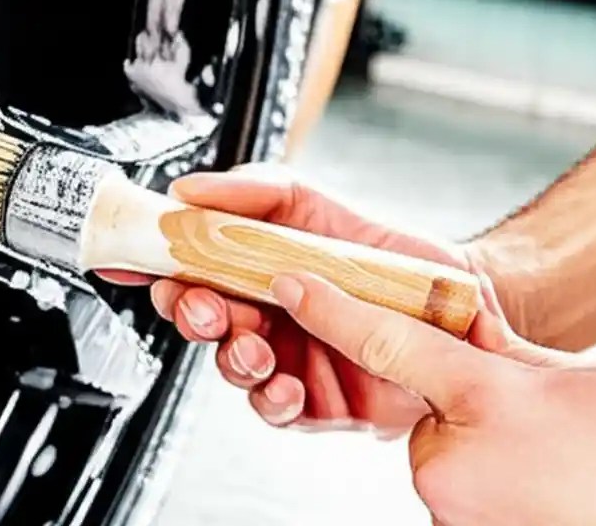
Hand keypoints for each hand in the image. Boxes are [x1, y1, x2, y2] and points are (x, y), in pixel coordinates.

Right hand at [101, 164, 495, 434]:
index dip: (153, 264)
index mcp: (254, 269)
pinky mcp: (314, 404)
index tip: (130, 261)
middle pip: (199, 317)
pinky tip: (285, 385)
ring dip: (230, 356)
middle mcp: (264, 315)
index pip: (187, 266)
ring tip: (255, 347)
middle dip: (190, 313)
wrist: (465, 313)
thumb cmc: (396, 258)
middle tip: (205, 306)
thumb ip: (257, 189)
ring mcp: (286, 360)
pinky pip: (273, 408)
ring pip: (228, 364)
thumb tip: (192, 188)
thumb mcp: (322, 206)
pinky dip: (271, 399)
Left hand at [270, 271, 595, 525]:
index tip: (290, 283)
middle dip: (463, 416)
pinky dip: (491, 494)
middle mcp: (447, 462)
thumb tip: (460, 328)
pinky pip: (457, 501)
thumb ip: (498, 352)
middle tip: (535, 430)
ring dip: (481, 460)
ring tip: (551, 467)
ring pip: (443, 464)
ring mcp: (451, 514)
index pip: (385, 340)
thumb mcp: (562, 377)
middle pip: (426, 420)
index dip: (333, 308)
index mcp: (479, 398)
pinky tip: (540, 496)